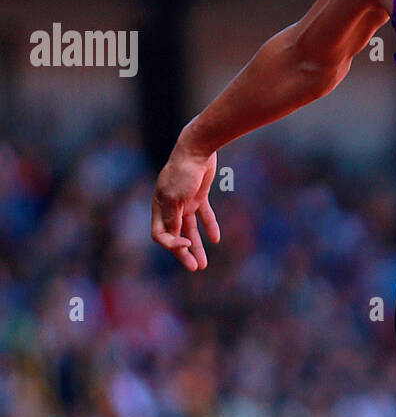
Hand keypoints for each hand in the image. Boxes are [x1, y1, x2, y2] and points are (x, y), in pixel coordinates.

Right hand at [151, 139, 220, 270]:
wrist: (197, 148)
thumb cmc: (183, 171)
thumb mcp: (175, 196)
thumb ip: (173, 216)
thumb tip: (172, 236)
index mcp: (159, 207)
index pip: (160, 235)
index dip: (172, 244)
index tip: (187, 245)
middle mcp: (170, 207)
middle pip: (175, 236)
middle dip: (184, 253)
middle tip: (196, 267)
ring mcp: (184, 201)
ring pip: (189, 229)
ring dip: (196, 246)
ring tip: (203, 264)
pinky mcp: (198, 196)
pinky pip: (204, 215)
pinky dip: (209, 227)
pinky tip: (216, 239)